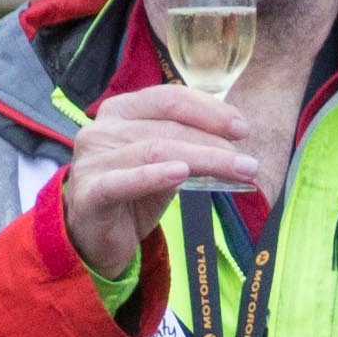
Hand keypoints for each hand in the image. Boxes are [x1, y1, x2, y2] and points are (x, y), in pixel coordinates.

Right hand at [49, 84, 256, 284]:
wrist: (95, 237)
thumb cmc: (132, 193)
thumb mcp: (165, 163)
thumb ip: (188, 145)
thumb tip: (233, 140)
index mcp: (122, 110)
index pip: (169, 98)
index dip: (209, 110)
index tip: (242, 129)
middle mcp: (102, 129)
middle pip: (168, 126)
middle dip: (213, 141)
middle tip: (248, 162)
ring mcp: (92, 160)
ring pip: (155, 151)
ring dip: (203, 160)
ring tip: (237, 172)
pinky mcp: (90, 192)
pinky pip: (124, 181)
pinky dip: (153, 176)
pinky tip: (180, 174)